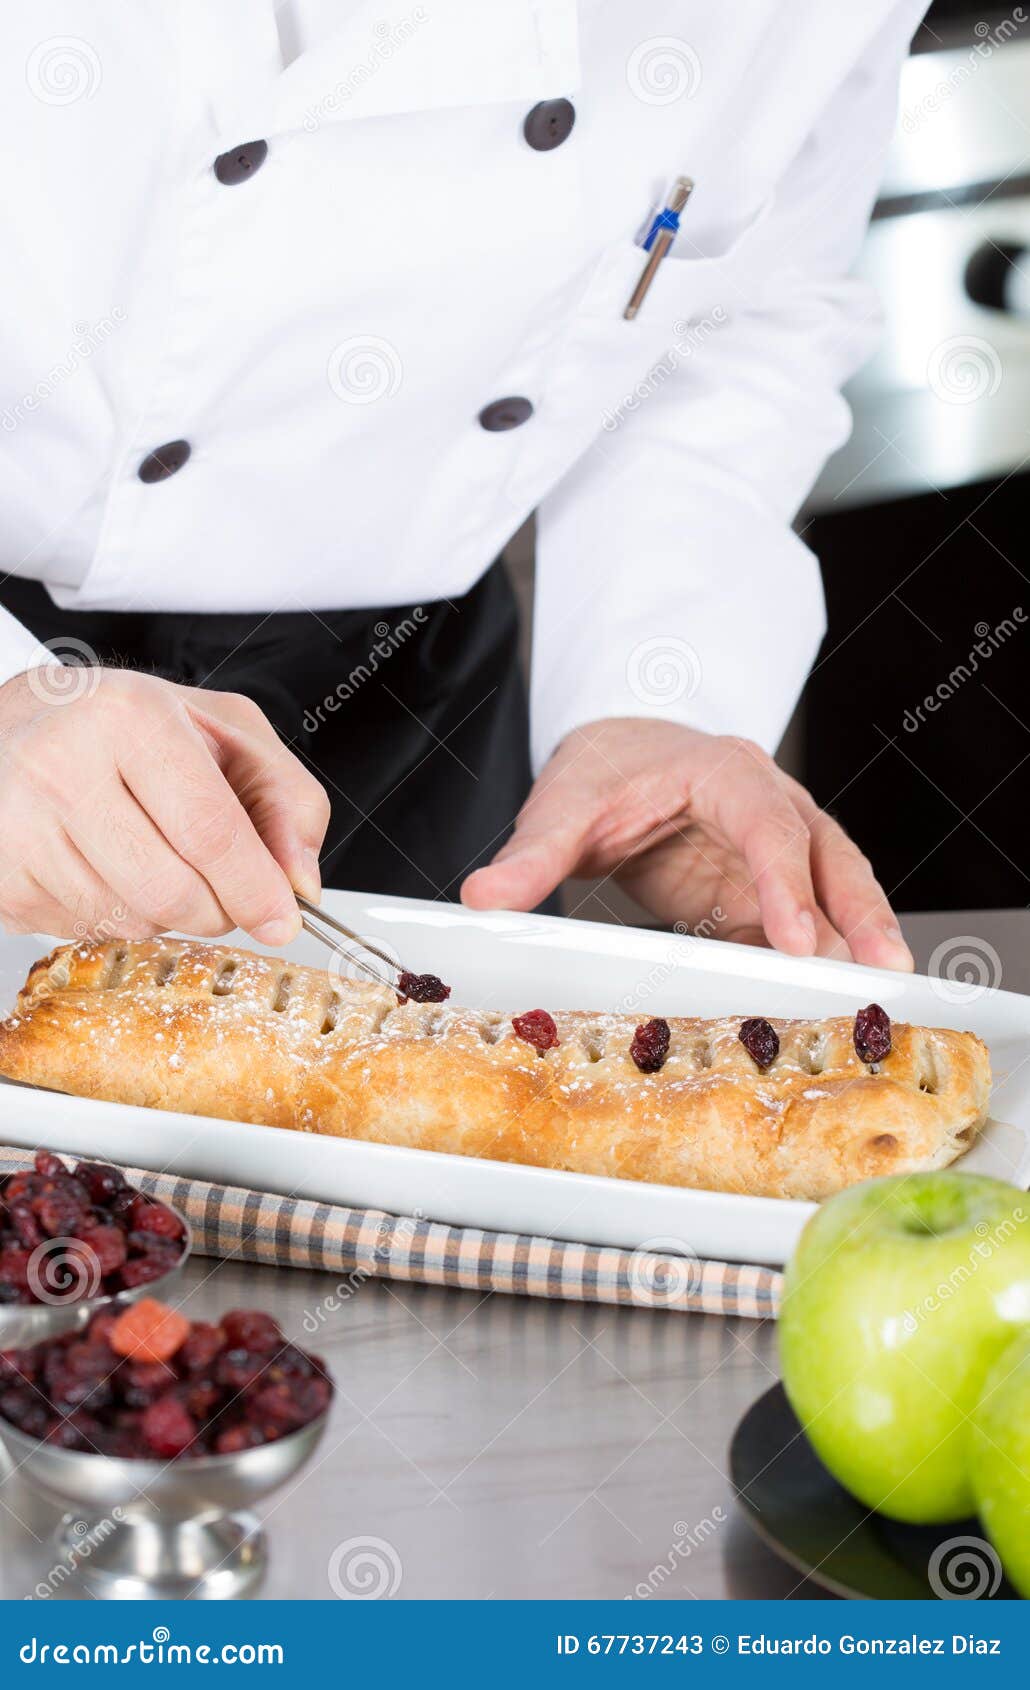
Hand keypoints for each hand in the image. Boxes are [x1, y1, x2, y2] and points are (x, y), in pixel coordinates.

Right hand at [0, 666, 330, 942]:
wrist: (13, 724)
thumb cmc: (120, 725)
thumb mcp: (222, 730)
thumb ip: (283, 796)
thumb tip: (300, 881)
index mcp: (129, 716)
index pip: (210, 831)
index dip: (256, 888)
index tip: (282, 919)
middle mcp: (63, 765)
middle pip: (173, 891)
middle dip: (218, 910)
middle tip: (223, 888)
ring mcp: (20, 825)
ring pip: (133, 921)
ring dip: (168, 914)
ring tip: (153, 856)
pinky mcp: (1, 876)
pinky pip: (88, 931)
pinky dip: (118, 917)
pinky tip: (106, 866)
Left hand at [462, 718, 912, 968]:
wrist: (621, 758)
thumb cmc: (604, 774)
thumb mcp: (564, 808)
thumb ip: (532, 855)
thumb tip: (485, 897)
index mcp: (726, 774)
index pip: (767, 826)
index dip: (785, 882)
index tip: (797, 939)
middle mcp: (770, 807)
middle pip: (828, 857)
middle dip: (859, 913)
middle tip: (883, 967)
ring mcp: (777, 853)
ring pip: (833, 891)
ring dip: (858, 940)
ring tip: (882, 995)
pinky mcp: (766, 894)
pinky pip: (801, 929)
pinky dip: (818, 966)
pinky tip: (831, 1009)